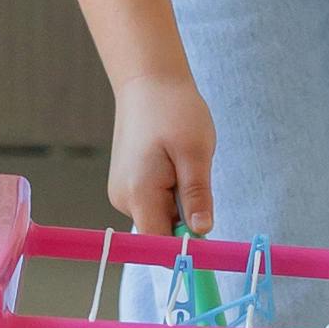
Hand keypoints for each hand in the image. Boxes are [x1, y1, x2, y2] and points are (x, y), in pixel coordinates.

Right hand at [106, 59, 217, 242]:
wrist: (148, 79)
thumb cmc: (174, 110)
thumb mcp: (195, 153)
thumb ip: (197, 196)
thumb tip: (201, 233)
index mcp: (139, 194)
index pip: (160, 244)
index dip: (185, 247)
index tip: (206, 234)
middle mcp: (124, 199)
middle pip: (161, 231)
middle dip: (185, 217)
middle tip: (195, 176)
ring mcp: (123, 191)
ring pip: (160, 216)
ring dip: (179, 201)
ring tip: (183, 162)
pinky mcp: (128, 183)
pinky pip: (155, 201)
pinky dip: (171, 190)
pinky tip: (173, 161)